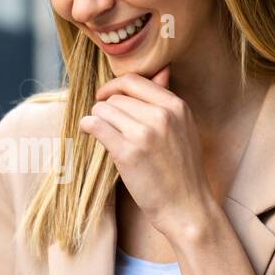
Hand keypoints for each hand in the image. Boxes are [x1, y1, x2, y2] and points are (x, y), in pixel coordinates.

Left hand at [77, 65, 215, 239]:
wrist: (186, 206)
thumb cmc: (182, 169)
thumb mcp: (183, 127)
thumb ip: (167, 99)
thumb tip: (162, 69)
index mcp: (175, 106)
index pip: (133, 81)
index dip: (113, 87)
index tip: (105, 97)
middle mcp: (161, 116)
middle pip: (115, 97)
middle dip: (106, 109)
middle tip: (107, 126)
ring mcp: (144, 134)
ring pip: (103, 110)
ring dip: (97, 120)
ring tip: (104, 135)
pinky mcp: (128, 153)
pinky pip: (96, 125)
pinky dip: (87, 126)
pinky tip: (88, 132)